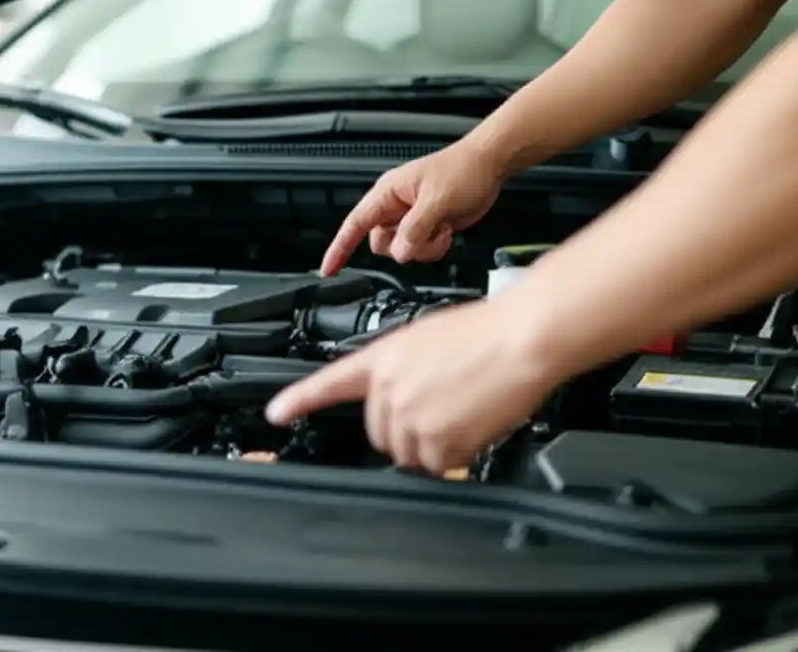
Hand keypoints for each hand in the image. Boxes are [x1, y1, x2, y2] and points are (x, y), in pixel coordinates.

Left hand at [265, 300, 557, 474]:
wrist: (520, 339)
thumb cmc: (488, 333)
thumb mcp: (428, 340)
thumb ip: (403, 370)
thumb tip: (406, 397)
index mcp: (382, 358)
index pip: (329, 383)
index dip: (298, 401)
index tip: (277, 413)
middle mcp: (387, 388)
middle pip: (380, 434)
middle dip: (409, 432)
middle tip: (444, 409)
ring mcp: (407, 416)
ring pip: (410, 454)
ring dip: (434, 445)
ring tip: (463, 412)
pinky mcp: (432, 440)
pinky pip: (438, 465)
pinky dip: (456, 454)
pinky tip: (473, 425)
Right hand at [320, 140, 506, 275]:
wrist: (489, 166)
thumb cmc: (463, 170)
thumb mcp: (437, 200)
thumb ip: (415, 228)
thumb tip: (401, 251)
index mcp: (388, 193)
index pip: (354, 224)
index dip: (339, 248)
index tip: (328, 269)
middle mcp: (395, 207)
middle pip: (381, 244)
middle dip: (403, 247)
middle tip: (427, 232)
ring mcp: (411, 219)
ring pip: (401, 251)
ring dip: (422, 249)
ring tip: (441, 229)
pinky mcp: (427, 227)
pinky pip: (420, 251)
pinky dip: (433, 249)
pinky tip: (446, 231)